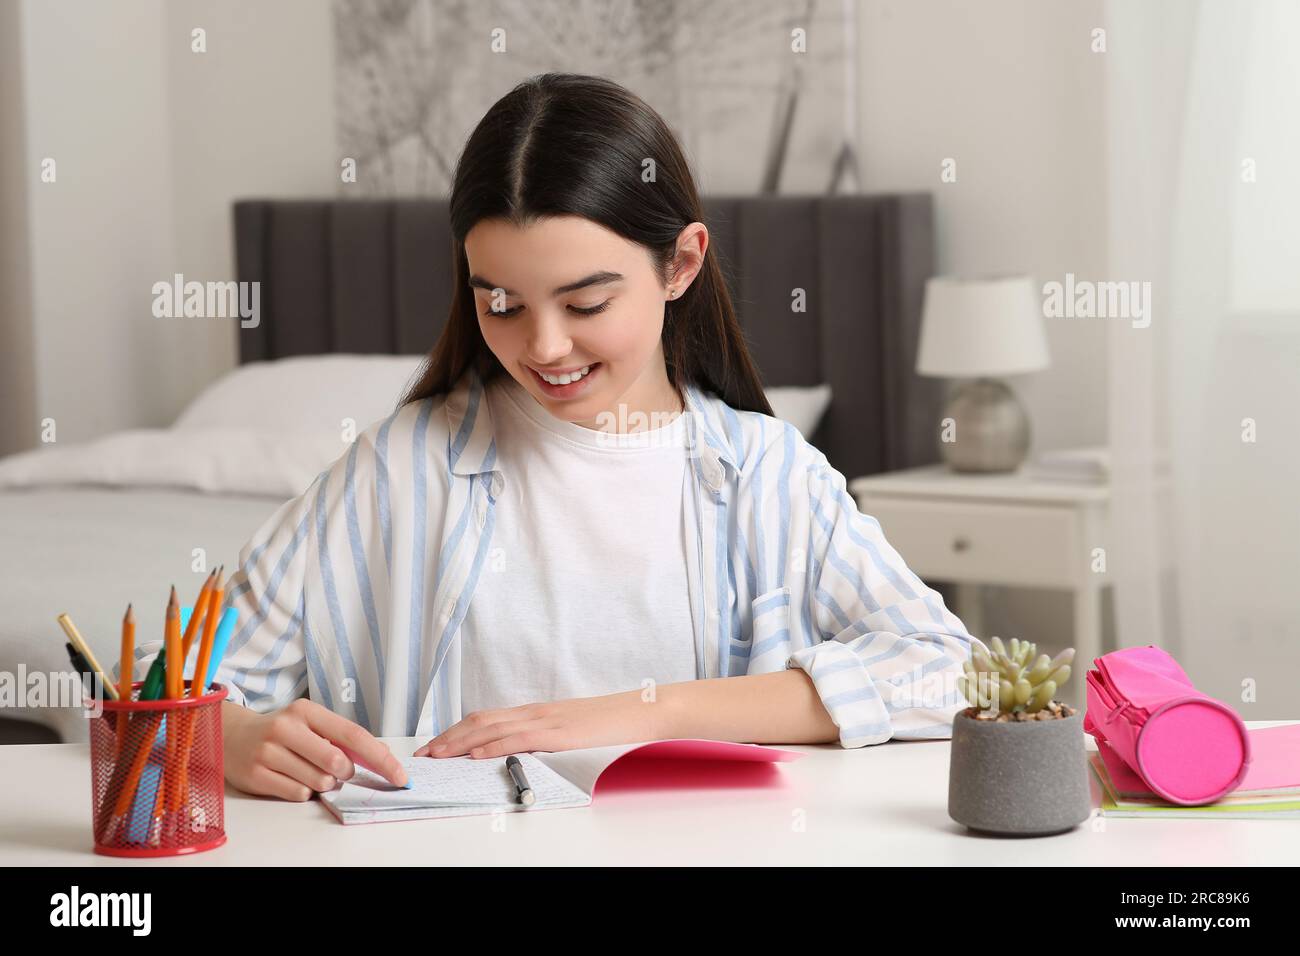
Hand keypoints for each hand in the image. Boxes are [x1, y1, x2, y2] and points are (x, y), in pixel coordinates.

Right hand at [222, 698, 407, 800]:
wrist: (232, 736)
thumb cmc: (282, 732)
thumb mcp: (311, 724)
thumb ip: (344, 737)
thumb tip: (384, 753)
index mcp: (306, 711)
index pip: (353, 735)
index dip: (381, 758)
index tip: (400, 775)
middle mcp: (286, 728)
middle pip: (337, 763)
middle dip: (345, 773)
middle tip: (334, 769)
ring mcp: (268, 752)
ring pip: (319, 782)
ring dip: (323, 783)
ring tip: (306, 769)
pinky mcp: (256, 775)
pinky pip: (298, 794)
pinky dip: (303, 792)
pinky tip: (291, 778)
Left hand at [413, 689, 672, 758]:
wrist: (641, 710)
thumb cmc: (610, 721)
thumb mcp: (571, 730)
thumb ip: (545, 737)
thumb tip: (523, 753)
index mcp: (536, 711)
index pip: (486, 717)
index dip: (456, 730)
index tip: (436, 745)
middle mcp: (535, 711)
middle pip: (480, 720)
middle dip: (447, 738)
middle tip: (425, 754)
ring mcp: (546, 720)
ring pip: (492, 727)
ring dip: (460, 742)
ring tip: (438, 755)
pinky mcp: (558, 732)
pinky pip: (518, 738)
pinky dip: (493, 746)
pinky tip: (476, 755)